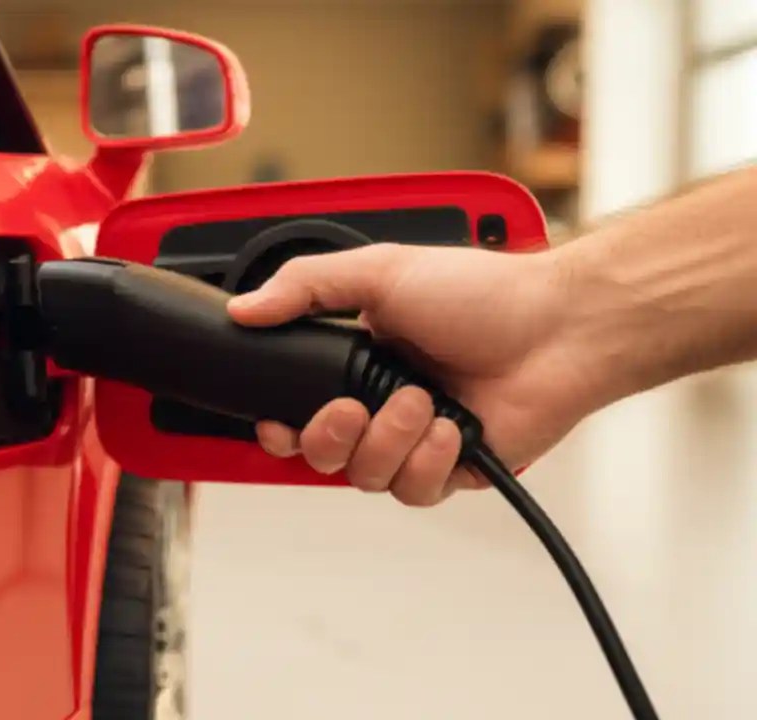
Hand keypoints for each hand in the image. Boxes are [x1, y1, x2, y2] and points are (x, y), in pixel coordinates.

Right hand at [227, 243, 599, 505]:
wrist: (559, 328)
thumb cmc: (483, 294)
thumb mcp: (380, 271)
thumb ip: (304, 285)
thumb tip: (244, 308)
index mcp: (355, 361)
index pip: (295, 412)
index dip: (279, 427)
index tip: (279, 422)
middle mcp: (379, 404)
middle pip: (321, 455)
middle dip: (331, 436)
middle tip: (352, 408)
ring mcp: (415, 440)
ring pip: (365, 477)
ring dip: (391, 440)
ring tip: (426, 402)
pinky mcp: (452, 470)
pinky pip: (414, 490)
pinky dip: (429, 459)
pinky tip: (452, 428)